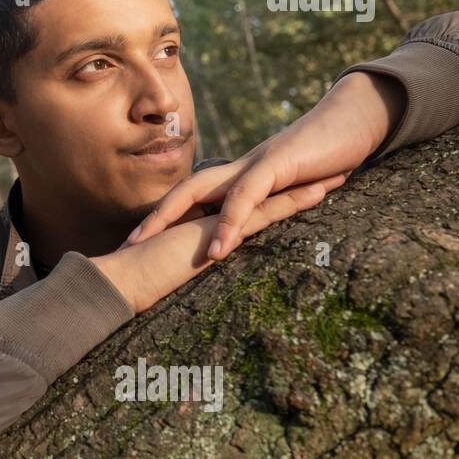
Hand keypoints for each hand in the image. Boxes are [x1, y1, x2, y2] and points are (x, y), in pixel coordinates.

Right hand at [94, 173, 345, 314]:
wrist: (122, 280)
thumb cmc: (134, 283)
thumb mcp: (166, 275)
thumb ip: (183, 268)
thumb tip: (196, 279)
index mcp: (197, 228)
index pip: (237, 210)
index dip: (264, 201)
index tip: (291, 193)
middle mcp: (208, 217)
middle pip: (255, 197)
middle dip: (287, 186)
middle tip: (323, 175)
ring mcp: (214, 220)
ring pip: (266, 199)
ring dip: (301, 189)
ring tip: (337, 177)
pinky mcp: (219, 230)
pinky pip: (262, 212)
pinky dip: (291, 201)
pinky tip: (319, 192)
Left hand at [122, 72, 403, 260]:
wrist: (353, 120)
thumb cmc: (324, 157)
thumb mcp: (294, 186)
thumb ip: (272, 204)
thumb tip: (255, 231)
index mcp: (238, 175)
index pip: (191, 197)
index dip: (164, 218)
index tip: (139, 244)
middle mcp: (238, 169)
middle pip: (184, 192)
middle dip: (154, 219)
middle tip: (126, 248)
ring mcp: (255, 165)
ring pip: (206, 194)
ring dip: (179, 224)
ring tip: (157, 254)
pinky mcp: (278, 166)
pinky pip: (246, 197)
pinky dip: (229, 222)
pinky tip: (219, 250)